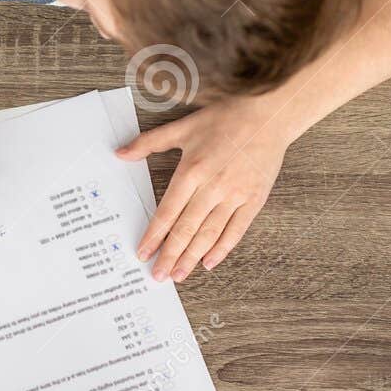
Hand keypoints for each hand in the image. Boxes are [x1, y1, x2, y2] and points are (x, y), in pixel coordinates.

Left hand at [115, 95, 289, 279]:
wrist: (269, 114)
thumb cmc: (225, 118)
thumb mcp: (183, 126)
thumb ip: (149, 143)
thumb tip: (120, 153)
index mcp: (192, 170)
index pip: (167, 212)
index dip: (154, 236)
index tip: (143, 253)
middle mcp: (212, 186)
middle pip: (186, 229)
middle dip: (170, 255)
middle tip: (158, 276)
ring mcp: (235, 195)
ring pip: (209, 234)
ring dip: (192, 257)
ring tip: (178, 275)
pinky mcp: (255, 199)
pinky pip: (236, 230)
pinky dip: (222, 249)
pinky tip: (209, 262)